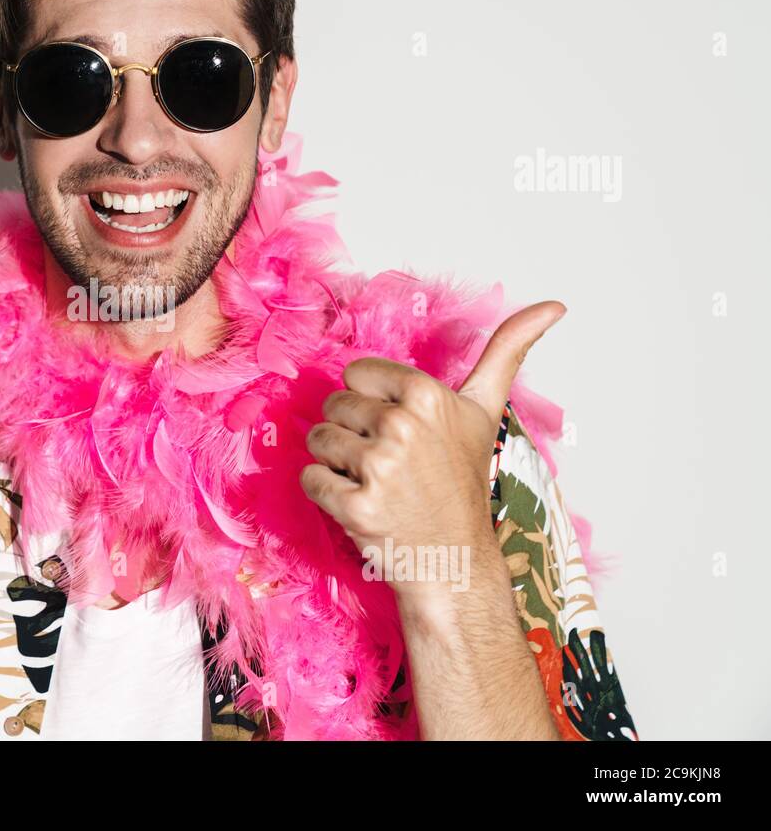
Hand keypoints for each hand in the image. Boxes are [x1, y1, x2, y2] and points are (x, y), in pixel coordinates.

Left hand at [300, 301, 565, 601]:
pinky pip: (310, 478)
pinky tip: (361, 505)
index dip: (371, 402)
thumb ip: (507, 351)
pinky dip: (325, 493)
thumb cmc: (462, 483)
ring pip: (318, 441)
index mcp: (427, 396)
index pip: (356, 374)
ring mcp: (378, 468)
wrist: (455, 561)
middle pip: (334, 406)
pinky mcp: (355, 506)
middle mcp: (402, 426)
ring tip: (377, 484)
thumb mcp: (485, 411)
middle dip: (353, 433)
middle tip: (390, 464)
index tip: (400, 430)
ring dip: (337, 463)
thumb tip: (555, 304)